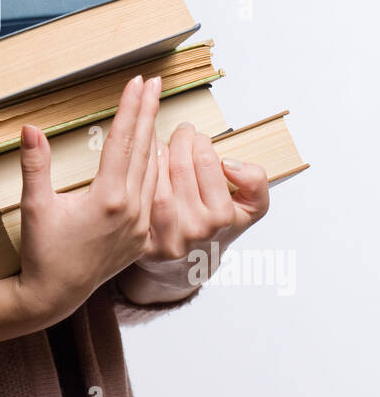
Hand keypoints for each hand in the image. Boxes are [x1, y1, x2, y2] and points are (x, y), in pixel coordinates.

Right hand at [12, 72, 161, 328]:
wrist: (54, 295)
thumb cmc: (41, 251)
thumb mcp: (34, 206)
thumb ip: (35, 165)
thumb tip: (30, 128)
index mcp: (108, 199)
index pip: (123, 141)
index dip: (131, 108)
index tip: (139, 82)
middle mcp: (132, 211)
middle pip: (144, 150)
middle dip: (148, 113)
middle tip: (154, 83)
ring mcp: (141, 225)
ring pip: (152, 171)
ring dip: (153, 137)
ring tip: (153, 108)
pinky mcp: (142, 237)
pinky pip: (153, 193)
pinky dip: (153, 167)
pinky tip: (152, 152)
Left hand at [131, 121, 270, 275]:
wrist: (193, 264)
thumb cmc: (218, 227)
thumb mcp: (251, 207)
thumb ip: (255, 181)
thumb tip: (229, 164)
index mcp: (222, 216)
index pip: (206, 162)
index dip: (199, 141)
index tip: (197, 136)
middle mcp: (196, 229)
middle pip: (180, 168)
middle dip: (179, 141)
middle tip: (180, 132)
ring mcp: (169, 237)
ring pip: (157, 182)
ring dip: (157, 156)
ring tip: (163, 145)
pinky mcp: (146, 243)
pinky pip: (140, 202)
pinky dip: (141, 178)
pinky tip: (144, 165)